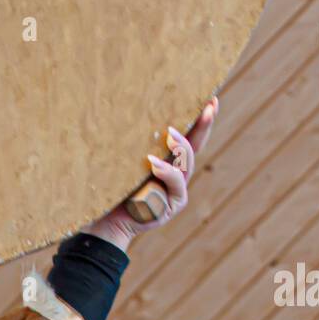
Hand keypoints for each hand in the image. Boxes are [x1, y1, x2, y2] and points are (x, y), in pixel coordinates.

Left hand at [82, 96, 219, 253]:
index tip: (212, 98)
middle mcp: (176, 172)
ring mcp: (177, 190)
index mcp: (168, 159)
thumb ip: (133, 143)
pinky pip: (174, 185)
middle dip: (204, 126)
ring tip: (170, 134)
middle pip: (195, 147)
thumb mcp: (124, 160)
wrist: (106, 221)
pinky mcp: (173, 205)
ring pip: (186, 165)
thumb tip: (128, 106)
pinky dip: (165, 173)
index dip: (201, 118)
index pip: (188, 135)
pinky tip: (153, 163)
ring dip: (180, 147)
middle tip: (209, 108)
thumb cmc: (112, 186)